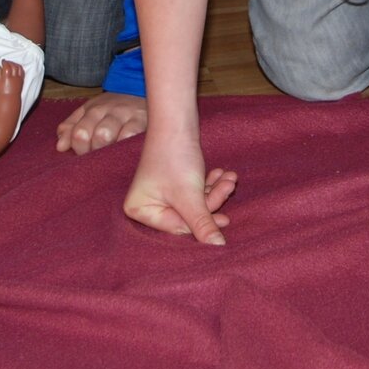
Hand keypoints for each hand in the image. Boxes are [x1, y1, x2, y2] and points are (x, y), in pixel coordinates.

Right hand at [0, 60, 25, 96]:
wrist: (9, 98)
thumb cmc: (1, 90)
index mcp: (7, 76)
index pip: (7, 66)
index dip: (5, 62)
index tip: (3, 61)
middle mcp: (14, 76)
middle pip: (13, 65)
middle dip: (10, 62)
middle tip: (6, 61)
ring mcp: (19, 78)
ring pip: (18, 67)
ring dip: (15, 64)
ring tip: (11, 63)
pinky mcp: (22, 80)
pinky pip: (22, 71)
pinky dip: (19, 67)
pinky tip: (17, 67)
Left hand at [57, 93, 149, 154]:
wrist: (142, 89)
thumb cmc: (113, 108)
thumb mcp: (89, 113)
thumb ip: (71, 128)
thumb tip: (60, 147)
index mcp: (93, 110)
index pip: (78, 133)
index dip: (79, 150)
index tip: (87, 153)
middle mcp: (108, 111)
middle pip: (91, 135)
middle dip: (94, 151)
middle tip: (100, 155)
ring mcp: (126, 115)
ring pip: (105, 135)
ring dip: (105, 150)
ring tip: (111, 154)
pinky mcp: (143, 121)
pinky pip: (129, 136)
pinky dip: (124, 146)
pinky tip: (124, 150)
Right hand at [122, 130, 235, 244]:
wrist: (177, 119)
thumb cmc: (174, 156)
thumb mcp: (189, 195)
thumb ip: (202, 224)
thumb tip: (218, 249)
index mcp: (139, 211)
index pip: (176, 229)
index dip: (201, 224)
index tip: (226, 217)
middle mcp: (146, 205)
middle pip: (187, 217)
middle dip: (211, 201)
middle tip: (229, 186)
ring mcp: (160, 194)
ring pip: (194, 203)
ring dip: (215, 190)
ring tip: (229, 176)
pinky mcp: (173, 184)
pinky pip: (194, 192)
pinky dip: (209, 184)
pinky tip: (222, 173)